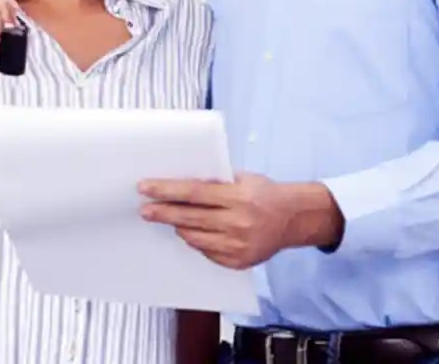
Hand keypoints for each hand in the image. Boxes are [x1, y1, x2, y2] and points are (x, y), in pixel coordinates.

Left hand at [138, 174, 342, 269]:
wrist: (293, 219)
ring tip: (167, 218)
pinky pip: (207, 251)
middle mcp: (238, 223)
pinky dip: (196, 240)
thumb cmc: (264, 193)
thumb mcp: (241, 178)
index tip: (145, 188)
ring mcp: (238, 245)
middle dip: (163, 213)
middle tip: (145, 210)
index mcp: (239, 197)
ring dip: (178, 227)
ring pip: (195, 238)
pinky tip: (192, 231)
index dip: (167, 191)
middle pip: (190, 218)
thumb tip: (177, 185)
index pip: (194, 193)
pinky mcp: (239, 261)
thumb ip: (214, 183)